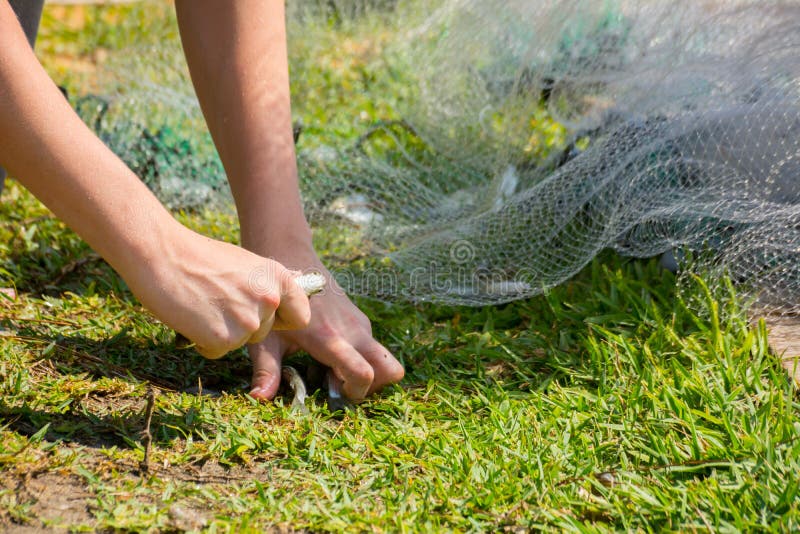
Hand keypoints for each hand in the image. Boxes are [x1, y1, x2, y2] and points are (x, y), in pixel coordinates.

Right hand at [127, 227, 310, 358]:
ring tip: (203, 304)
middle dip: (242, 324)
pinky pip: (217, 351)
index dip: (282, 320)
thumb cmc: (199, 257)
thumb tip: (295, 290)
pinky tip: (192, 316)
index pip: (300, 315)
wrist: (161, 254)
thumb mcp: (246, 264)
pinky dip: (203, 341)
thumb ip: (268, 284)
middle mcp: (270, 299)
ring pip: (240, 342)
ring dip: (222, 333)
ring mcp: (248, 320)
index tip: (267, 316)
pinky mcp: (224, 338)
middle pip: (264, 332)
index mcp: (279, 277)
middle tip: (216, 300)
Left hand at [247, 262, 403, 400]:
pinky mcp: (360, 319)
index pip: (364, 373)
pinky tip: (326, 352)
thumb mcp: (266, 338)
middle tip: (341, 385)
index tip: (333, 391)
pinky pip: (371, 347)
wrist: (291, 260)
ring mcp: (360, 324)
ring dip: (363, 372)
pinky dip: (357, 357)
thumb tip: (259, 398)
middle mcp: (354, 332)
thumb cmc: (275, 302)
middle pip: (391, 370)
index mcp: (330, 339)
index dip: (355, 391)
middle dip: (374, 386)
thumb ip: (266, 370)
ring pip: (382, 359)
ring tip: (327, 367)